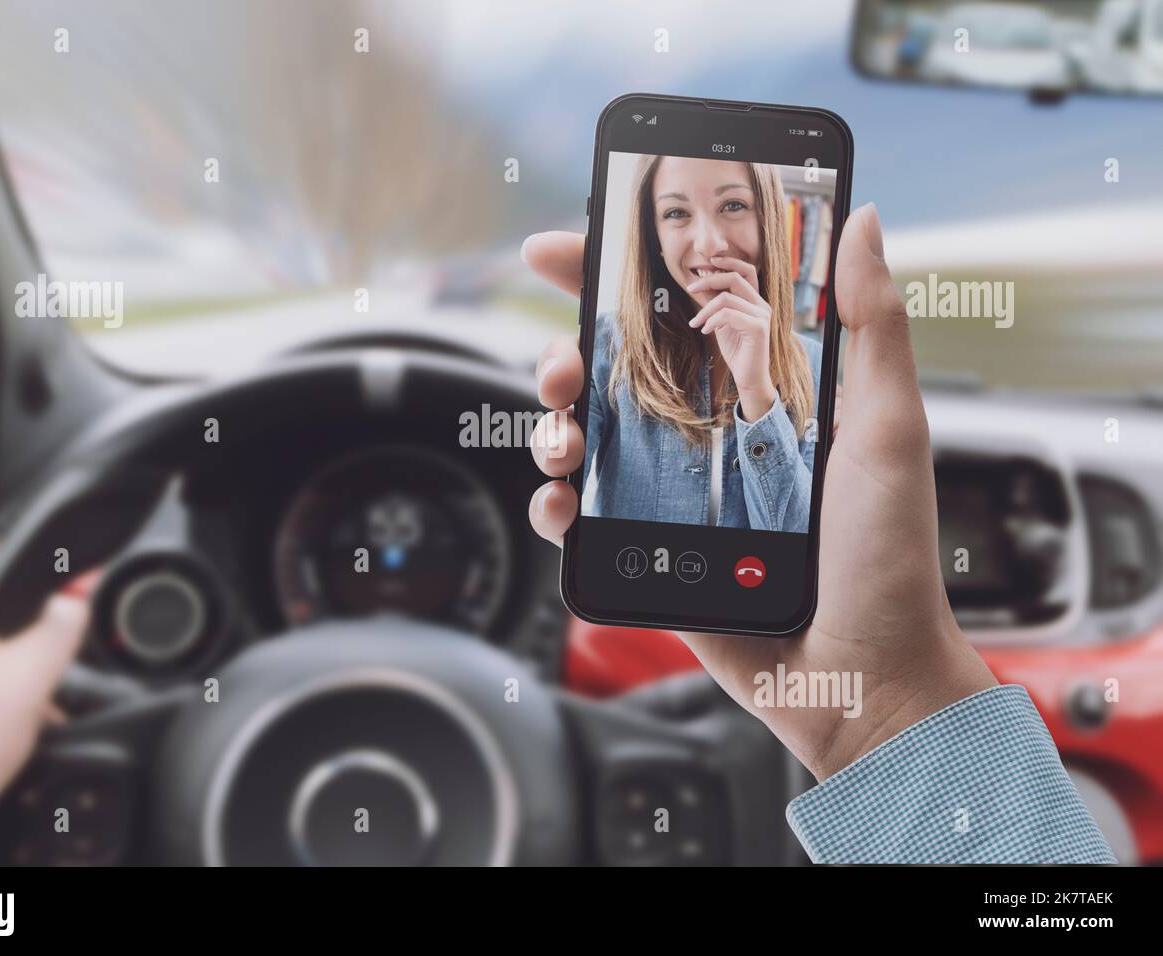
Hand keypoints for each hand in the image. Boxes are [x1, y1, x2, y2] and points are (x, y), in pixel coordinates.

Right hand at [524, 204, 995, 781]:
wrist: (863, 676)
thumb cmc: (889, 558)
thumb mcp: (889, 428)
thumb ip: (875, 324)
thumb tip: (866, 221)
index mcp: (759, 396)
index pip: (676, 317)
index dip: (613, 279)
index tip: (561, 249)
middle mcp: (709, 438)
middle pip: (610, 376)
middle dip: (565, 356)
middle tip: (564, 366)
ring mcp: (673, 497)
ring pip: (582, 442)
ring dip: (549, 428)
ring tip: (560, 441)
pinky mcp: (650, 555)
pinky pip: (580, 522)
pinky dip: (552, 508)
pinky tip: (561, 505)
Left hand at [686, 256, 774, 420]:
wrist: (747, 377)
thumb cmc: (735, 349)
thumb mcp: (720, 321)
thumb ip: (714, 302)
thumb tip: (699, 282)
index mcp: (755, 300)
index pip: (745, 270)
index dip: (726, 262)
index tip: (704, 265)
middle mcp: (762, 304)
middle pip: (735, 278)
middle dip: (709, 280)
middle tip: (690, 289)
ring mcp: (763, 315)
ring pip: (726, 298)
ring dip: (705, 310)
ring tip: (696, 323)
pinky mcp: (758, 328)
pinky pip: (728, 315)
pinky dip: (712, 321)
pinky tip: (706, 331)